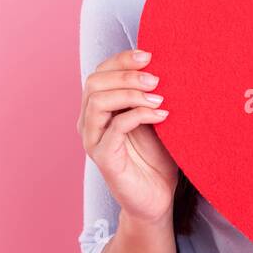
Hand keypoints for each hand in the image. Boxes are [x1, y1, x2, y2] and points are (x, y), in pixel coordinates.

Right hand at [77, 48, 178, 225]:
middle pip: (94, 82)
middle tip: (156, 79)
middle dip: (126, 75)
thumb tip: (162, 63)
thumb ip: (149, 94)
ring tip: (159, 98)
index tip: (150, 54)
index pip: (100, 72)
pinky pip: (114, 128)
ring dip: (130, 93)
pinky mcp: (104, 158)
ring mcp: (93, 140)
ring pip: (98, 102)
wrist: (158, 198)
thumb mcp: (154, 117)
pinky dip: (139, 115)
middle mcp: (90, 122)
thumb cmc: (157, 157)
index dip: (122, 59)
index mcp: (99, 108)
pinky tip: (161, 116)